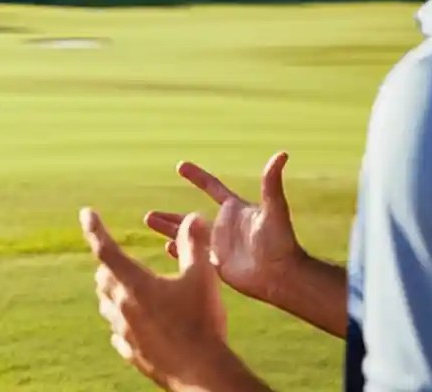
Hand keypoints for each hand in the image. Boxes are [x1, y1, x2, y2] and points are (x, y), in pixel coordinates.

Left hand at [82, 208, 229, 390]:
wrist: (202, 373)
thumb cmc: (201, 322)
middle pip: (103, 278)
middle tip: (118, 257)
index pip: (105, 249)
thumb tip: (194, 218)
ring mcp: (124, 332)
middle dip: (108, 264)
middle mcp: (121, 307)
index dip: (94, 229)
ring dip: (112, 292)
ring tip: (126, 288)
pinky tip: (132, 324)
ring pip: (106, 305)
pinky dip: (121, 322)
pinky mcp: (131, 352)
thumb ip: (195, 245)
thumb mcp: (202, 277)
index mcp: (134, 284)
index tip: (86, 213)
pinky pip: (117, 333)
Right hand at [144, 152, 302, 305]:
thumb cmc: (281, 242)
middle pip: (191, 217)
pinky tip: (166, 247)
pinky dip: (179, 251)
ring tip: (149, 222)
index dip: (197, 176)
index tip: (180, 165)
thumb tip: (282, 154)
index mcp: (236, 210)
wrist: (282, 277)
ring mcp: (219, 245)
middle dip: (171, 215)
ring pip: (187, 235)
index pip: (212, 187)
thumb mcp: (274, 210)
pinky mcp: (217, 264)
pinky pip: (193, 255)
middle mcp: (225, 226)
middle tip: (149, 214)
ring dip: (168, 229)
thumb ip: (271, 183)